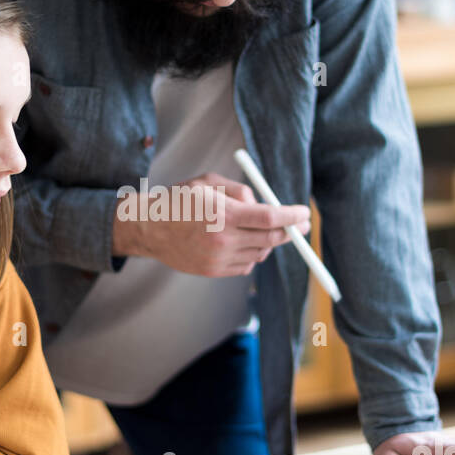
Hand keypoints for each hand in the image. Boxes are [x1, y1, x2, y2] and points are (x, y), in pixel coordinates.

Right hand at [112, 173, 310, 275]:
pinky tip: (240, 243)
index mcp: (222, 214)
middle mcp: (222, 240)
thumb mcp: (209, 183)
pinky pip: (246, 265)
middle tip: (301, 226)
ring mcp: (218, 259)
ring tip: (258, 229)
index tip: (305, 214)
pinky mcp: (213, 271)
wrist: (149, 228)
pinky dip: (251, 254)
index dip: (292, 217)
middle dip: (291, 232)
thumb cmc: (180, 200)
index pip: (269, 219)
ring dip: (267, 242)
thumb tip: (263, 204)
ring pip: (260, 253)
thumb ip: (240, 191)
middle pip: (270, 240)